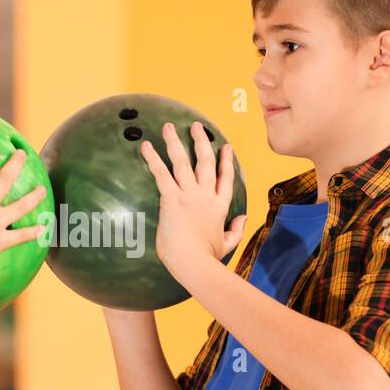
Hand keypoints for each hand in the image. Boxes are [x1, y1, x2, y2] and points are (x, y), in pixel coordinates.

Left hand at [139, 121, 246, 278]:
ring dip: (174, 142)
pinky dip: (153, 159)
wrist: (195, 263)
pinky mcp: (172, 199)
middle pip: (206, 162)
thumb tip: (244, 219)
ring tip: (168, 127)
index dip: (226, 161)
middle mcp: (206, 196)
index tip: (225, 147)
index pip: (225, 178)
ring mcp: (189, 195)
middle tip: (196, 126)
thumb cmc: (207, 258)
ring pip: (183, 162)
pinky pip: (162, 174)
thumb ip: (236, 230)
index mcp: (219, 207)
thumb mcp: (228, 244)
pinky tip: (146, 146)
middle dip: (201, 141)